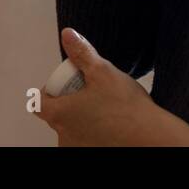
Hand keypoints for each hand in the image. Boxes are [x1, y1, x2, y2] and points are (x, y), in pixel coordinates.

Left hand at [33, 29, 188, 145]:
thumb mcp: (102, 71)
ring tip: (103, 109)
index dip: (49, 92)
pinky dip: (92, 133)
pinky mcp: (92, 154)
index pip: (39, 102)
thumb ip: (82, 53)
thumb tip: (67, 34)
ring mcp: (76, 149)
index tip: (65, 85)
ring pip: (71, 130)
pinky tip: (109, 125)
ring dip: (80, 120)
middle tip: (90, 93)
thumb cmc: (124, 104)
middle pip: (56, 116)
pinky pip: (85, 140)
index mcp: (59, 115)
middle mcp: (62, 137)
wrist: (150, 136)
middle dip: (68, 104)